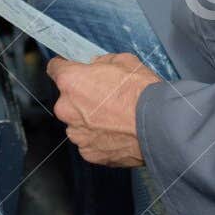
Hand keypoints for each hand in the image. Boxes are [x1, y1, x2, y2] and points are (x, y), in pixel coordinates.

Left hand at [48, 53, 161, 167]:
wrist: (159, 125)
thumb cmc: (142, 92)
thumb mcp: (123, 61)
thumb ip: (100, 63)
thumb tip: (95, 67)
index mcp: (71, 82)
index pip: (55, 69)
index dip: (64, 68)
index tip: (70, 71)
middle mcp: (67, 109)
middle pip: (67, 100)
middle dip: (81, 98)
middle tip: (105, 99)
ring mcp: (77, 134)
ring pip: (78, 124)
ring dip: (90, 121)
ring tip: (114, 120)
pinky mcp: (89, 153)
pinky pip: (89, 143)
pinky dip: (100, 139)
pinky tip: (117, 134)